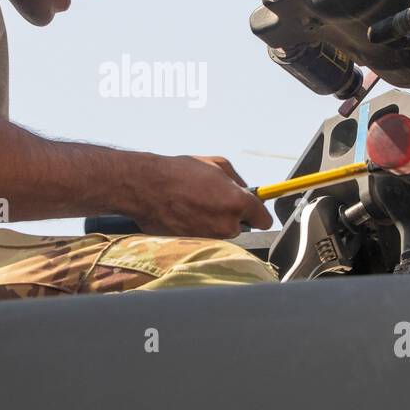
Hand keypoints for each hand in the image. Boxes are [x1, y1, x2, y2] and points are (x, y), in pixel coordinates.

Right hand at [128, 155, 272, 238]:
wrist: (146, 188)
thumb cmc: (179, 173)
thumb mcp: (216, 164)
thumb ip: (238, 180)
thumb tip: (247, 190)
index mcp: (236, 203)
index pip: (263, 220)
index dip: (258, 212)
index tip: (253, 209)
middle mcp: (226, 225)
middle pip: (241, 226)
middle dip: (231, 215)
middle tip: (212, 199)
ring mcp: (210, 238)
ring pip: (222, 232)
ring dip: (214, 222)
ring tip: (195, 204)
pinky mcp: (194, 245)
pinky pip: (205, 238)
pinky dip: (199, 229)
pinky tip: (186, 214)